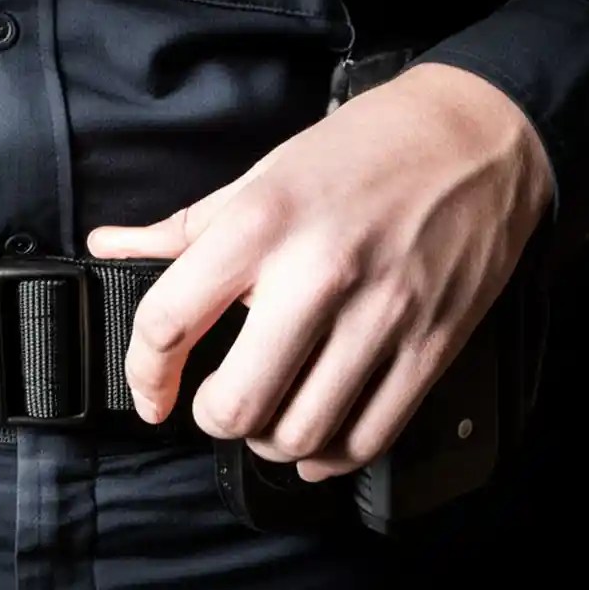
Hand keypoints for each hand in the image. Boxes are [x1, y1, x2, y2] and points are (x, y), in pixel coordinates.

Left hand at [88, 63, 552, 480]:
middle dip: (211, 417)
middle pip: (236, 402)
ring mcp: (381, 315)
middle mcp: (318, 273)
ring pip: (301, 433)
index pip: (169, 322)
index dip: (143, 373)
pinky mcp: (433, 345)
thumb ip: (180, 228)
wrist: (478, 134)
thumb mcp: (260, 176)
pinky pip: (370, 436)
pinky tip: (319, 436)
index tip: (149, 391)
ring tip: (269, 416)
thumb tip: (110, 246)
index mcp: (261, 224)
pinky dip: (332, 455)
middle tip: (215, 403)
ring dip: (271, 441)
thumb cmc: (361, 151)